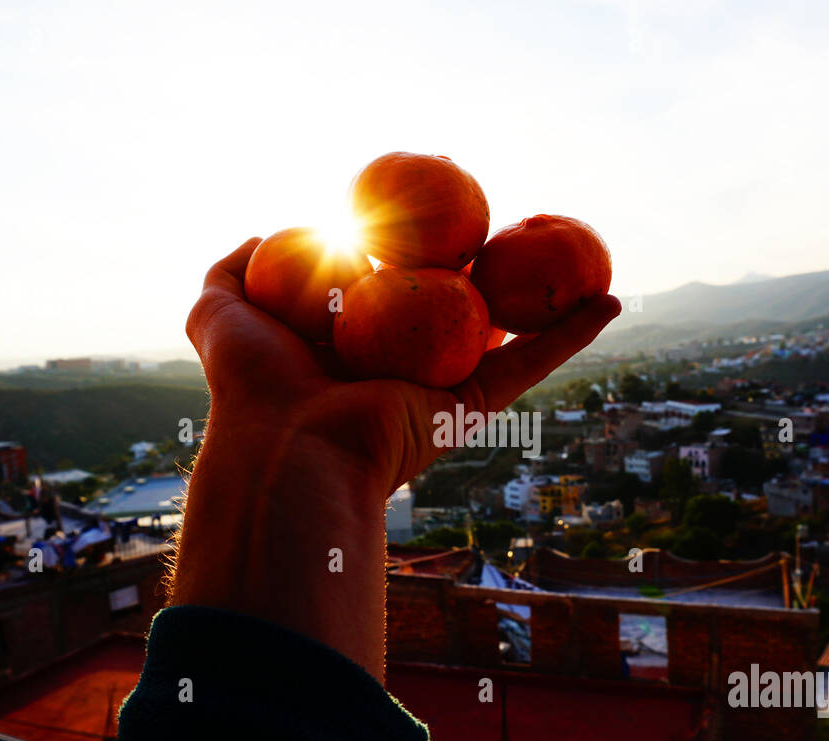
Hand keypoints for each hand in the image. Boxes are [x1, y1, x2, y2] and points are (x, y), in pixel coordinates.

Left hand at [169, 237, 620, 680]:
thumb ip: (230, 269)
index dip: (417, 250)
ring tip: (586, 256)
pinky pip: (532, 363)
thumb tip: (263, 234)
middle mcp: (404, 363)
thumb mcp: (218, 310)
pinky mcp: (473, 407)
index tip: (436, 208)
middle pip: (458, 305)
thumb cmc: (253, 381)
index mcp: (355, 343)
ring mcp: (443, 387)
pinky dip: (574, 336)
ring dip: (549, 299)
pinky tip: (610, 301)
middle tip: (509, 221)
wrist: (288, 445)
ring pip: (508, 332)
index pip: (394, 288)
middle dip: (489, 267)